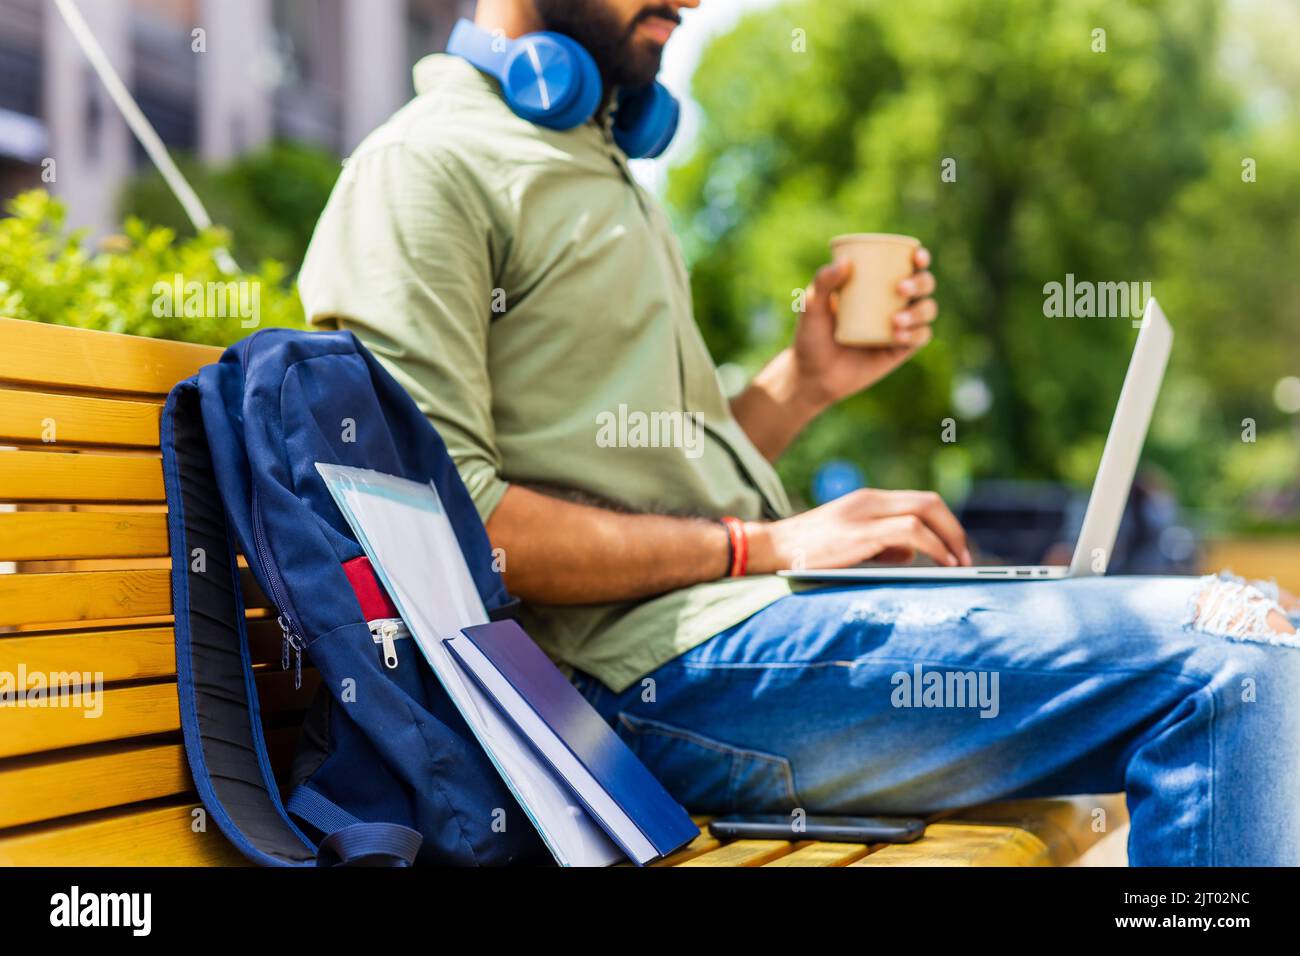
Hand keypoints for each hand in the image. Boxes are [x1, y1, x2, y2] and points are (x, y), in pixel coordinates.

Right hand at [746, 488, 971, 571]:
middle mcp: (868, 501)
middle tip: (965, 557)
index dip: (945, 523)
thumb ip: (881, 544)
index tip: (956, 547)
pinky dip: (934, 546)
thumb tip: (913, 555)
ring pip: (924, 512)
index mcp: (866, 501)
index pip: (918, 501)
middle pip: (928, 501)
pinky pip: (911, 532)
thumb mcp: (849, 542)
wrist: (771, 549)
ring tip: (959, 564)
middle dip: (954, 528)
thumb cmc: (807, 552)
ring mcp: (864, 515)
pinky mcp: (861, 533)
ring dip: (949, 538)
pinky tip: (942, 563)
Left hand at [792, 246, 937, 408]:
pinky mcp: (900, 350)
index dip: (919, 258)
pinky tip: (899, 336)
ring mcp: (899, 326)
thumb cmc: (811, 336)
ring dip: (920, 310)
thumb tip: (846, 261)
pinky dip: (915, 334)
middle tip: (900, 288)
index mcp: (877, 284)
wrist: (812, 375)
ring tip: (896, 320)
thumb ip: (823, 282)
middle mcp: (893, 302)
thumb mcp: (812, 307)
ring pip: (927, 310)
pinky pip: (919, 338)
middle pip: (924, 285)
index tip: (916, 256)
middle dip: (921, 283)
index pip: (905, 265)